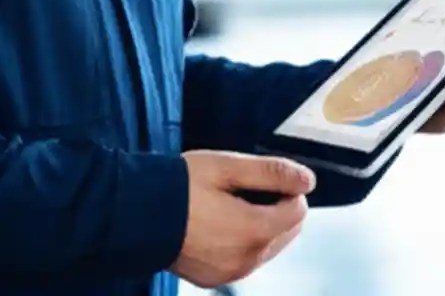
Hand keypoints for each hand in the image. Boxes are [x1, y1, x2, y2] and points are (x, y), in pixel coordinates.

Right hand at [171, 151, 316, 288]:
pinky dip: (241, 243)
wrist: (136, 214)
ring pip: (268, 247)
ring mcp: (231, 272)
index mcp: (254, 230)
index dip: (287, 189)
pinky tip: (217, 225)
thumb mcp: (227, 167)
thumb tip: (308, 181)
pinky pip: (245, 259)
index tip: (262, 179)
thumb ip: (272, 173)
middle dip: (276, 209)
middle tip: (244, 190)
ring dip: (260, 226)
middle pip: (287, 232)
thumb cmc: (179, 186)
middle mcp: (247, 258)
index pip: (299, 211)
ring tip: (228, 206)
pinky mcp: (215, 278)